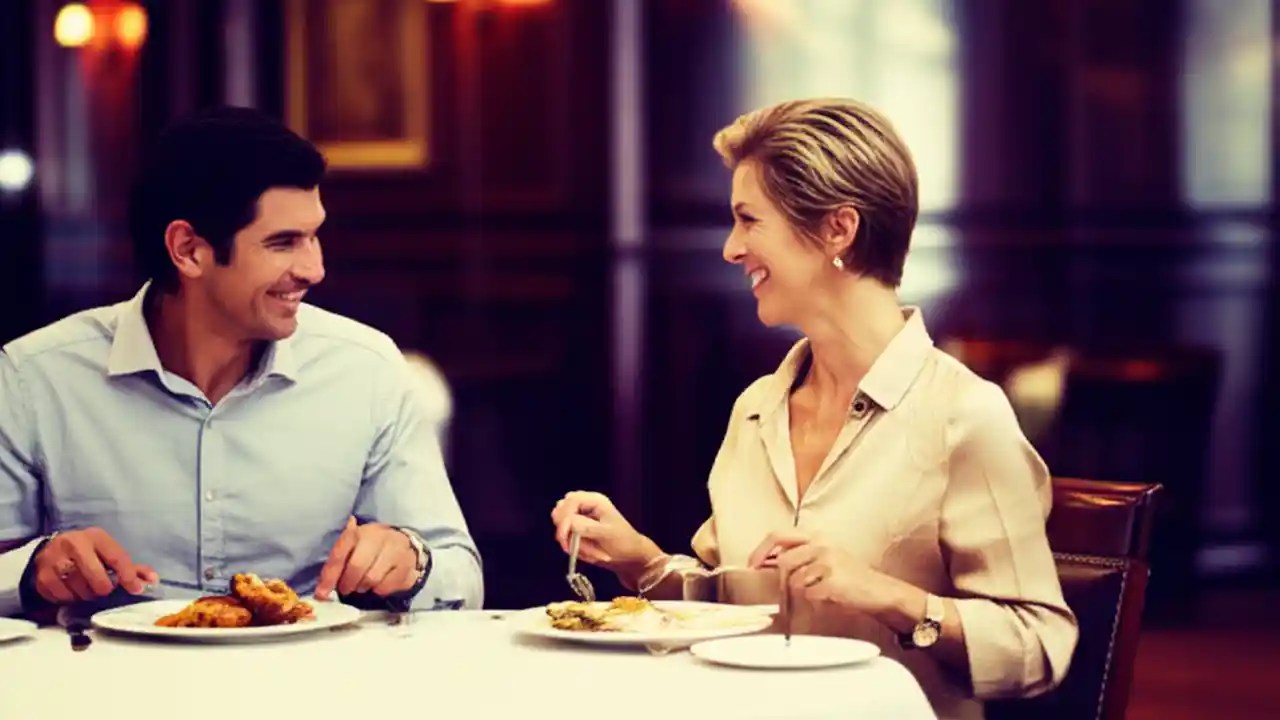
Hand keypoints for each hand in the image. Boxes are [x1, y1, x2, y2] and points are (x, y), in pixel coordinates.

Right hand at [32, 528, 158, 603]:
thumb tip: (152, 580)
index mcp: (95, 536)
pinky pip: (63, 598)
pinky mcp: (42, 577)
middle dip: (104, 589)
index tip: (136, 589)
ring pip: (80, 590)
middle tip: (104, 590)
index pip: (117, 558)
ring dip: (87, 595)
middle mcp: (74, 544)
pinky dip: (71, 599)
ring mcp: (55, 560)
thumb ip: (130, 567)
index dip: (128, 576)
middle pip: (97, 578)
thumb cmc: (87, 554)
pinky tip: (72, 590)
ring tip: (87, 588)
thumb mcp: (107, 553)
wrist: (50, 552)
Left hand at [315, 517, 418, 599]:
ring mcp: (396, 550)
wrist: (404, 545)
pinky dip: (379, 591)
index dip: (329, 575)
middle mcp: (379, 537)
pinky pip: (386, 586)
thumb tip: (321, 592)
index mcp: (360, 532)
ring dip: (363, 588)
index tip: (322, 594)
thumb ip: (336, 565)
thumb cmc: (371, 549)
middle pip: (356, 567)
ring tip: (362, 585)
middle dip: (347, 584)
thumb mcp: (352, 548)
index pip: (340, 553)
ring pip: (372, 579)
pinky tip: (378, 584)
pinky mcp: (407, 565)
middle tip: (345, 589)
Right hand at [550, 491, 661, 574]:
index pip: (569, 502)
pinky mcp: (577, 530)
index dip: (564, 519)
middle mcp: (585, 505)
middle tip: (575, 547)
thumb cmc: (623, 542)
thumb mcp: (606, 534)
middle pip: (560, 512)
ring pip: (560, 526)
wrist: (629, 557)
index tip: (564, 538)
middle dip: (566, 532)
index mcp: (594, 500)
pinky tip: (587, 553)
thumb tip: (567, 524)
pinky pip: (565, 538)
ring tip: (588, 551)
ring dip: (570, 542)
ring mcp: (580, 517)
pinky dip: (572, 547)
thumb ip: (585, 527)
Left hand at [748, 528, 879, 613]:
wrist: (880, 591)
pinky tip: (831, 594)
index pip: (779, 535)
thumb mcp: (824, 558)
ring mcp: (828, 562)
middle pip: (784, 561)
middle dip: (783, 577)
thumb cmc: (850, 576)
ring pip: (795, 580)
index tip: (752, 563)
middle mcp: (822, 545)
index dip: (761, 549)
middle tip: (785, 587)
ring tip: (823, 589)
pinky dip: (816, 598)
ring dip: (804, 590)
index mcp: (817, 537)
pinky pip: (809, 594)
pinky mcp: (833, 581)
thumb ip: (797, 556)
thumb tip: (765, 561)